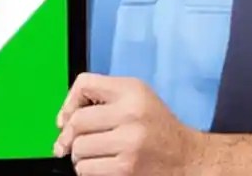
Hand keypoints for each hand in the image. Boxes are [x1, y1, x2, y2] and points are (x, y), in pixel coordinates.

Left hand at [54, 74, 206, 175]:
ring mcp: (129, 143)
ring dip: (81, 157)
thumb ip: (104, 98)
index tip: (66, 120)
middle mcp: (131, 113)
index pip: (84, 84)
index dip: (68, 103)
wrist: (188, 159)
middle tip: (77, 144)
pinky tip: (104, 167)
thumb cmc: (158, 130)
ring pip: (78, 149)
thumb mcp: (138, 99)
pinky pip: (87, 170)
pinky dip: (89, 171)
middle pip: (77, 122)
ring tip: (98, 155)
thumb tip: (62, 121)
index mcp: (133, 91)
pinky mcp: (126, 169)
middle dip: (72, 137)